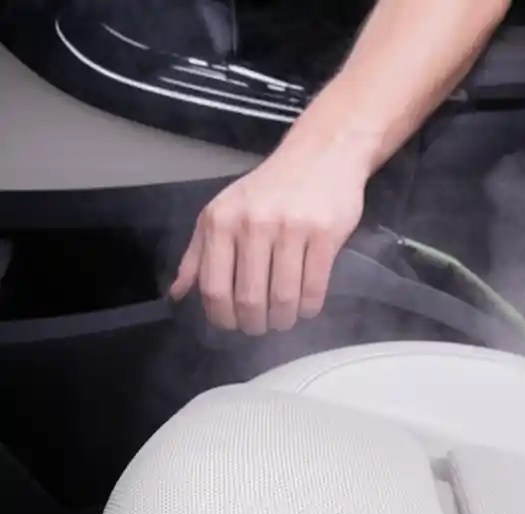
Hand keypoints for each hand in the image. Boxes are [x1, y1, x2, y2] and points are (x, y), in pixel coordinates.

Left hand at [169, 143, 366, 334]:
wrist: (322, 154)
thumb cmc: (271, 188)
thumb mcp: (224, 211)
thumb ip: (198, 253)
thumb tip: (179, 294)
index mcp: (220, 221)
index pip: (213, 287)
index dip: (222, 318)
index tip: (233, 326)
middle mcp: (252, 224)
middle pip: (248, 298)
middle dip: (255, 324)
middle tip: (262, 327)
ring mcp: (290, 228)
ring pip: (283, 296)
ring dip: (284, 319)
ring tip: (285, 320)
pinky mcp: (324, 233)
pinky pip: (314, 286)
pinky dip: (310, 307)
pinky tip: (307, 306)